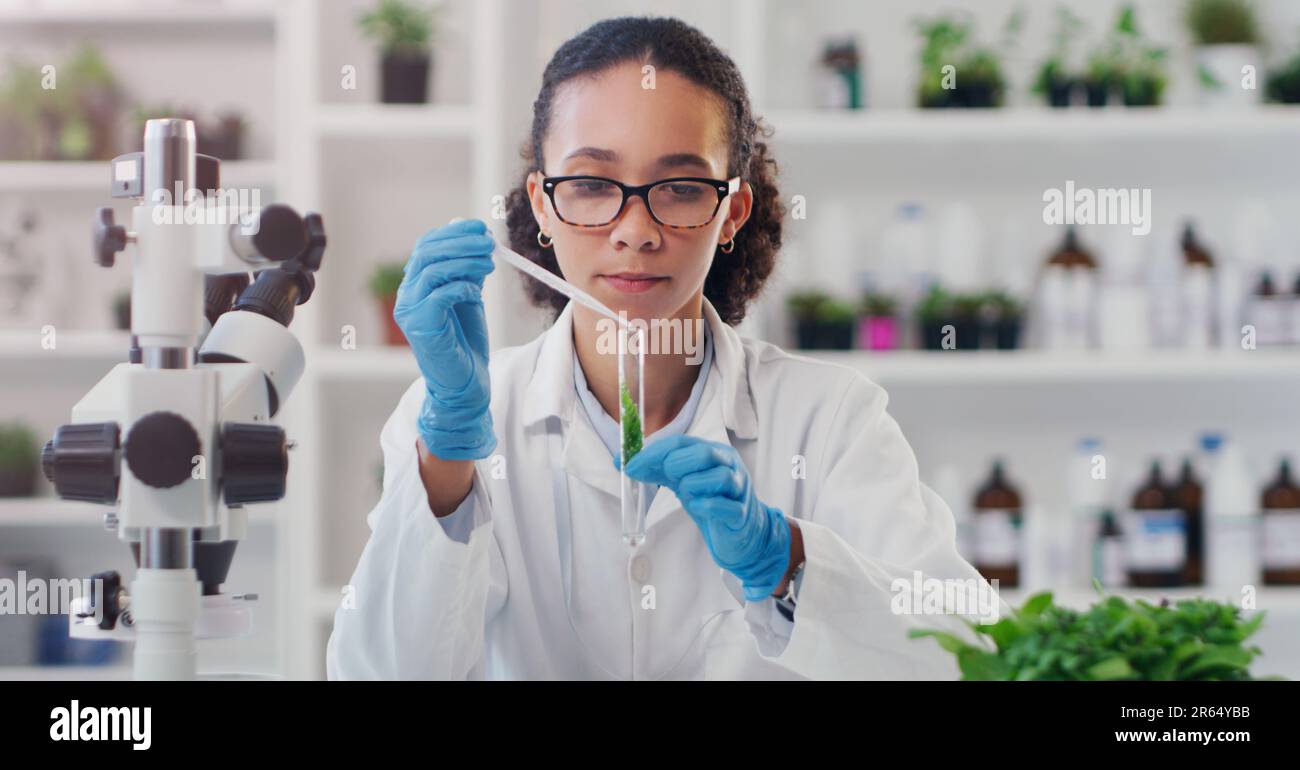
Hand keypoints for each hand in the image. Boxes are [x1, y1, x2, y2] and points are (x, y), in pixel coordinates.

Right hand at [395, 219, 496, 459]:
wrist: (464, 384)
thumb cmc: (466, 342)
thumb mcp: (468, 297)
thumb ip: (467, 271)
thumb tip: (477, 239)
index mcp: (415, 285)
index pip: (427, 246)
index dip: (453, 233)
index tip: (481, 228)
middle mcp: (407, 295)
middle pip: (427, 253)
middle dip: (460, 242)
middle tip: (489, 242)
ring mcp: (410, 311)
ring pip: (432, 270)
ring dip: (464, 261)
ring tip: (490, 262)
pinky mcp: (421, 326)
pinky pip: (439, 296)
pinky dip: (461, 287)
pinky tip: (478, 291)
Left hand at [618, 435, 790, 600]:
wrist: (739, 533)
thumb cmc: (710, 500)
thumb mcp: (681, 480)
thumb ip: (655, 469)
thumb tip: (620, 461)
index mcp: (713, 452)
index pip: (682, 442)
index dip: (653, 452)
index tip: (629, 466)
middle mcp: (729, 465)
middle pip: (703, 453)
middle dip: (676, 465)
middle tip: (667, 479)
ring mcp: (739, 489)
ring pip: (718, 477)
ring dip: (693, 485)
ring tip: (687, 494)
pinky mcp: (741, 513)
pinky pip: (725, 505)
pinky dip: (706, 505)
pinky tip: (698, 507)